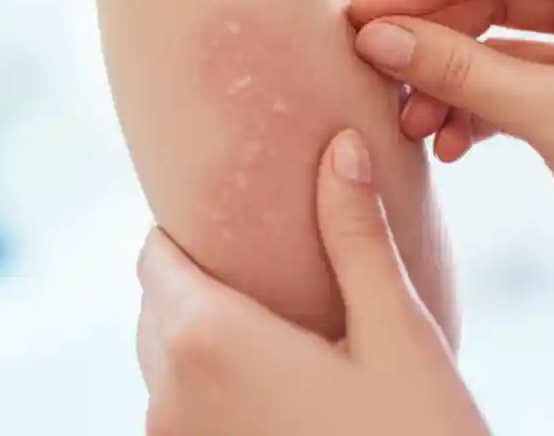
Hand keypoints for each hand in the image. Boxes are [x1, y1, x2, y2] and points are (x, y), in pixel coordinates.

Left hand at [137, 129, 488, 435]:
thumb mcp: (396, 333)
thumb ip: (355, 235)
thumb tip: (339, 145)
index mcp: (207, 341)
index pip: (156, 257)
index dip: (191, 226)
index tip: (236, 210)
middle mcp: (169, 398)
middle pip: (158, 308)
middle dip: (201, 279)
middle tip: (268, 260)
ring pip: (166, 365)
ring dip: (205, 338)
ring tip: (279, 322)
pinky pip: (183, 416)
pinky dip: (212, 390)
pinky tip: (278, 385)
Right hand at [347, 0, 553, 327]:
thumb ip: (463, 71)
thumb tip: (379, 36)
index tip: (369, 16)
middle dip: (441, 37)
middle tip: (380, 70)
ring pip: (510, 48)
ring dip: (456, 82)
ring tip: (413, 124)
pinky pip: (526, 89)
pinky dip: (484, 111)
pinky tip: (448, 144)